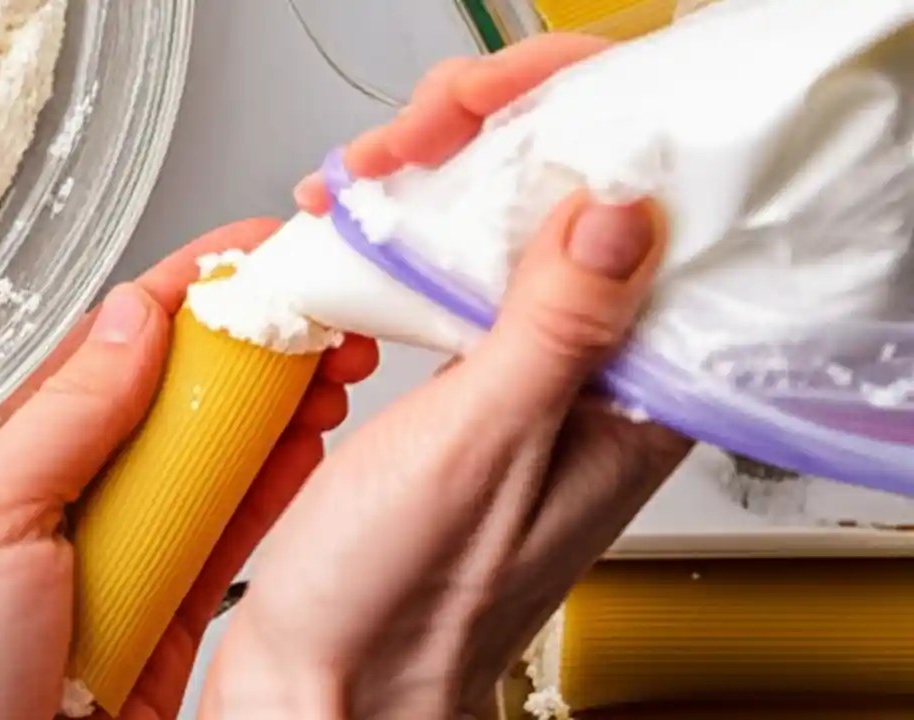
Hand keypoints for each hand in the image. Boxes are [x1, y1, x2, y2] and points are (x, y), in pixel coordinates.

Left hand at [0, 220, 378, 719]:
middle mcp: (81, 491)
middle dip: (255, 345)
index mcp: (18, 453)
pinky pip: (236, 533)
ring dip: (279, 410)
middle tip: (322, 317)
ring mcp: (132, 547)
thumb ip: (64, 417)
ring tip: (336, 372)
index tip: (257, 251)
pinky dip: (278, 489)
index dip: (189, 288)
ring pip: (219, 458)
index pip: (116, 343)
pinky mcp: (174, 606)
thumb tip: (132, 316)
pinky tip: (313, 451)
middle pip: (182, 394)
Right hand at [203, 35, 692, 718]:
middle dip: (494, 160)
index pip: (649, 238)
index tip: (505, 126)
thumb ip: (557, 329)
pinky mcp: (461, 402)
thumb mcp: (483, 448)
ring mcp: (520, 396)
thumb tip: (620, 212)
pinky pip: (458, 294)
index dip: (586, 155)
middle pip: (576, 228)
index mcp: (626, 409)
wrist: (325, 681)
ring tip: (371, 185)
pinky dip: (413, 250)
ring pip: (511, 253)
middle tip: (411, 148)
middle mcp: (584, 398)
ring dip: (443, 199)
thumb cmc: (402, 602)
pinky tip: (368, 238)